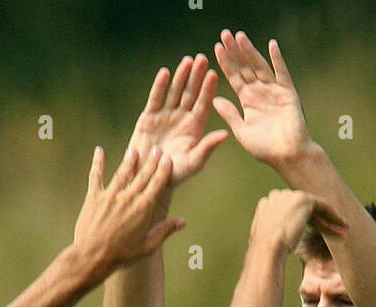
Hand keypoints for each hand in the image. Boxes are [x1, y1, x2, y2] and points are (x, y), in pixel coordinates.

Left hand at [72, 145, 181, 274]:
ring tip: (134, 150)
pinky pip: (96, 176)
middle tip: (156, 149)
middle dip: (150, 161)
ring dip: (129, 160)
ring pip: (122, 173)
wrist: (93, 257)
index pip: (157, 184)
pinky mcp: (93, 197)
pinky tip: (99, 151)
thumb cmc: (123, 256)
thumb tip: (182, 222)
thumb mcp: (148, 246)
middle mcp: (128, 198)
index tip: (167, 159)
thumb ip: (165, 231)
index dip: (163, 170)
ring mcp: (110, 196)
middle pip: (142, 175)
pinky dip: (97, 163)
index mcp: (143, 209)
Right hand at [127, 54, 228, 188]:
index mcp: (195, 128)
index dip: (208, 90)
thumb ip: (207, 147)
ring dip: (181, 76)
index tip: (214, 75)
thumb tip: (226, 134)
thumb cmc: (174, 175)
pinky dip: (160, 86)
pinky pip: (155, 98)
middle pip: (191, 94)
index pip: (203, 105)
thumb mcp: (193, 163)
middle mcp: (182, 119)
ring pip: (175, 92)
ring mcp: (166, 116)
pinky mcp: (149, 117)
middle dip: (196, 77)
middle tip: (203, 59)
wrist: (148, 178)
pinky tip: (165, 72)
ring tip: (188, 61)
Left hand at [212, 31, 312, 168]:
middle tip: (225, 34)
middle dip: (235, 52)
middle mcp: (260, 93)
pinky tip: (271, 45)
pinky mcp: (288, 93)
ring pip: (260, 67)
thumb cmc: (266, 149)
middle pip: (245, 68)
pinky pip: (282, 73)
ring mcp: (274, 91)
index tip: (216, 48)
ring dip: (250, 51)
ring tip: (240, 36)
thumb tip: (214, 100)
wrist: (289, 157)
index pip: (234, 77)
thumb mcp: (242, 132)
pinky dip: (278, 60)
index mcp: (248, 101)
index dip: (226, 63)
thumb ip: (230, 115)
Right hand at [249, 188, 347, 255]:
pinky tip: (343, 225)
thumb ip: (274, 236)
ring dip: (331, 219)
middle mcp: (278, 196)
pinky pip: (323, 205)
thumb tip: (281, 243)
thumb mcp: (267, 242)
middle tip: (336, 232)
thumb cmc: (266, 253)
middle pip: (305, 208)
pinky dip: (334, 215)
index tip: (318, 234)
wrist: (268, 248)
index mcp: (267, 205)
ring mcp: (290, 195)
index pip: (291, 212)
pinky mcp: (302, 199)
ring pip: (316, 206)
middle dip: (322, 220)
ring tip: (344, 229)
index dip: (307, 223)